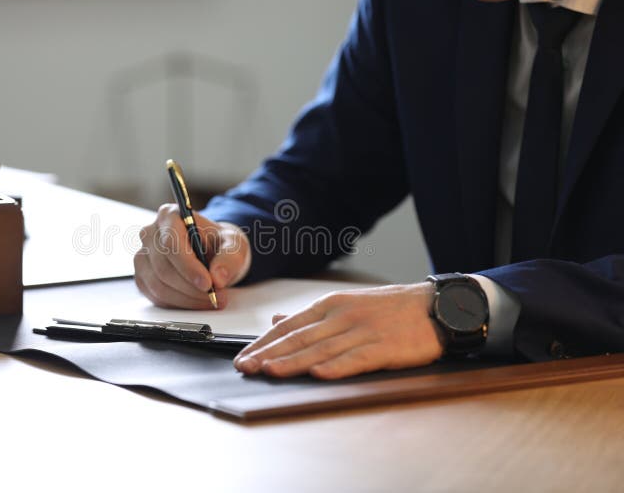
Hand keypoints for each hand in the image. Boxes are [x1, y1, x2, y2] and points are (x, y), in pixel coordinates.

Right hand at [135, 204, 250, 308]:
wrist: (211, 252)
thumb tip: (218, 277)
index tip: (208, 283)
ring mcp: (142, 256)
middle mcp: (150, 234)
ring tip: (211, 300)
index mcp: (169, 216)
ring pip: (159, 286)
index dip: (188, 266)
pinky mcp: (142, 277)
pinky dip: (179, 303)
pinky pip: (156, 296)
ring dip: (187, 299)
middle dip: (192, 288)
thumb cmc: (219, 243)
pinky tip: (196, 301)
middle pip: (164, 268)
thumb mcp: (234, 244)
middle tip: (216, 296)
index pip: (171, 243)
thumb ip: (229, 257)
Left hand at [233, 283, 443, 378]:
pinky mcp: (385, 347)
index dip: (264, 342)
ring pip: (321, 348)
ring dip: (293, 361)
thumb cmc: (389, 309)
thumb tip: (277, 319)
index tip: (243, 356)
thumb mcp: (346, 304)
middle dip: (269, 353)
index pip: (289, 325)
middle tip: (245, 367)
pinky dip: (337, 366)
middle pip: (299, 337)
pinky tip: (319, 374)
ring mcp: (364, 331)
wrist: (436, 306)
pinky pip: (357, 358)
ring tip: (270, 370)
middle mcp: (342, 316)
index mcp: (331, 305)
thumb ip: (310, 316)